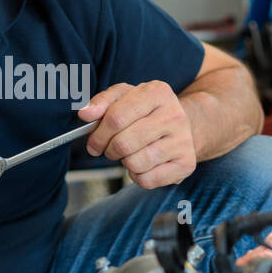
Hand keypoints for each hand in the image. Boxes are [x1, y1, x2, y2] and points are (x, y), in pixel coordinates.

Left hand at [79, 81, 196, 188]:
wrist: (182, 126)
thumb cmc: (147, 112)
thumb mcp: (124, 97)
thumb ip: (102, 102)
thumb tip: (85, 114)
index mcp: (157, 92)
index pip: (116, 117)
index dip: (98, 134)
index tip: (93, 143)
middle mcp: (174, 115)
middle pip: (124, 143)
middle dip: (109, 150)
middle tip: (111, 150)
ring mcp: (183, 140)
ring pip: (135, 163)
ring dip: (125, 163)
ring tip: (131, 154)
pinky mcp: (186, 164)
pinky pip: (147, 180)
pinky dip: (138, 177)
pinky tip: (144, 164)